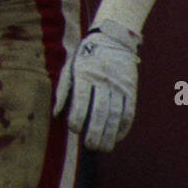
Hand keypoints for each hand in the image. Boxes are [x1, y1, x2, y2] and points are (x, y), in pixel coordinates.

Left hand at [55, 20, 138, 150]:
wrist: (113, 39)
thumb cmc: (86, 57)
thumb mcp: (70, 67)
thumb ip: (64, 90)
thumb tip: (56, 115)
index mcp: (85, 74)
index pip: (82, 99)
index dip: (78, 116)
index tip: (74, 129)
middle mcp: (103, 81)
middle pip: (101, 111)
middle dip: (96, 131)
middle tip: (91, 146)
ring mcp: (119, 85)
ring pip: (116, 114)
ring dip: (110, 133)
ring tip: (104, 148)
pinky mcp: (131, 89)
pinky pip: (129, 111)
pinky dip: (124, 126)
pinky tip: (117, 137)